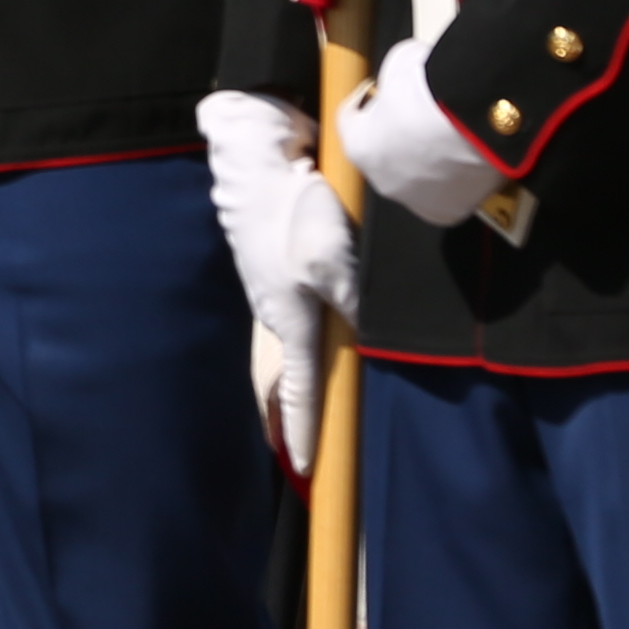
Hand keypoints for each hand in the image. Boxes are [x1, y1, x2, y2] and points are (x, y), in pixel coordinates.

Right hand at [197, 91, 357, 469]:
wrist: (257, 160)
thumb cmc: (292, 211)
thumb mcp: (333, 259)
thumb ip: (355, 302)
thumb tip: (371, 334)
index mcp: (289, 320)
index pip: (298, 390)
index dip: (302, 430)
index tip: (306, 468)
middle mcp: (280, 312)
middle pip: (298, 369)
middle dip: (304, 406)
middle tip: (314, 443)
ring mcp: (277, 288)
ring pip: (303, 337)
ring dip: (313, 364)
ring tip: (321, 394)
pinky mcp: (281, 264)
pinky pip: (303, 305)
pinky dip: (314, 324)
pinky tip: (326, 319)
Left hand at [338, 45, 506, 226]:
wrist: (481, 119)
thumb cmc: (432, 89)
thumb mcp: (400, 63)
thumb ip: (394, 78)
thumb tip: (402, 80)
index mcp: (359, 146)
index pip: (350, 120)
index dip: (366, 101)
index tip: (378, 89)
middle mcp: (382, 182)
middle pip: (384, 155)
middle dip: (396, 136)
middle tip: (419, 115)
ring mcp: (416, 201)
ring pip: (416, 178)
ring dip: (426, 161)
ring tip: (450, 136)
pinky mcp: (450, 211)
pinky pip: (447, 191)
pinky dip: (454, 176)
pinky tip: (468, 155)